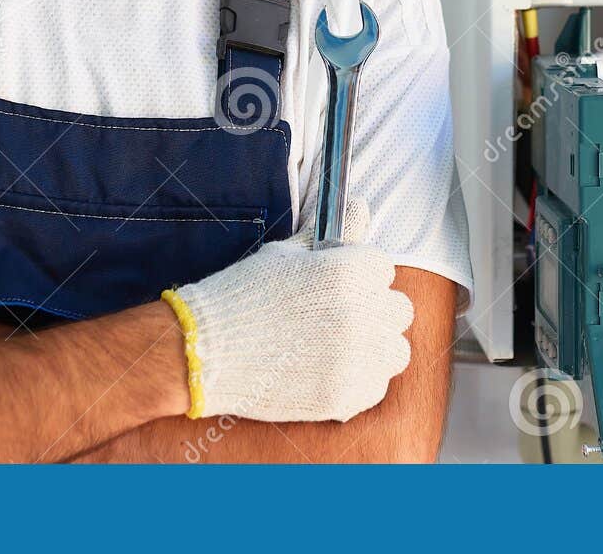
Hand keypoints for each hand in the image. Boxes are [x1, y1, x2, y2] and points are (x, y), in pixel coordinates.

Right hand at [162, 197, 414, 422]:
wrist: (204, 352)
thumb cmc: (243, 296)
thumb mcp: (287, 253)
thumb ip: (332, 233)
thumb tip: (361, 206)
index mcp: (348, 273)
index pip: (383, 267)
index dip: (358, 273)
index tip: (336, 283)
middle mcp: (361, 315)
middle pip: (398, 308)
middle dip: (372, 308)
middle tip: (336, 314)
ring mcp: (356, 360)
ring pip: (396, 350)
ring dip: (375, 345)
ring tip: (339, 344)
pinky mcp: (347, 397)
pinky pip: (378, 384)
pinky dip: (360, 379)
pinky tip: (328, 369)